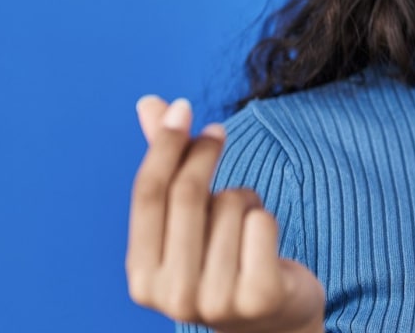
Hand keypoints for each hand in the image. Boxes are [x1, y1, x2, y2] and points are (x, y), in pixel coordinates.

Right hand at [125, 96, 325, 332]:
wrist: (273, 324)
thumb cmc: (224, 261)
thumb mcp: (190, 220)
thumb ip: (168, 165)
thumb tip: (150, 104)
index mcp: (141, 277)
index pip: (146, 194)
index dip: (164, 146)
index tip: (183, 108)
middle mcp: (171, 296)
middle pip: (187, 194)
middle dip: (204, 153)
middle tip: (219, 132)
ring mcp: (215, 302)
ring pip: (231, 204)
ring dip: (244, 199)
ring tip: (245, 228)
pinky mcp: (259, 297)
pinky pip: (263, 222)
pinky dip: (267, 217)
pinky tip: (267, 245)